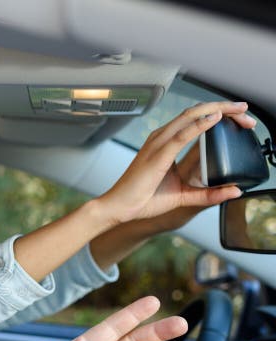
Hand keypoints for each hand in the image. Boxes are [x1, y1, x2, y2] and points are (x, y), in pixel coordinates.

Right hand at [101, 102, 254, 225]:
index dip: (218, 115)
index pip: (194, 120)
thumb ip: (208, 193)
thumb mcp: (183, 195)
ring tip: (238, 110)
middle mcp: (161, 138)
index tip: (239, 120)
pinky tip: (215, 119)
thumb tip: (234, 191)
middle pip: (196, 112)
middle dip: (224, 108)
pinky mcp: (158, 155)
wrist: (118, 208)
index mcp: (165, 143)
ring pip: (191, 116)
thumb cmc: (141, 199)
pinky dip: (200, 124)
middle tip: (245, 111)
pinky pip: (182, 135)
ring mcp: (158, 144)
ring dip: (217, 110)